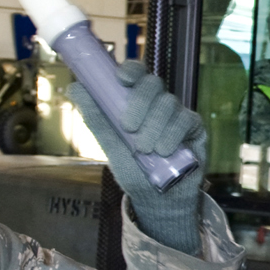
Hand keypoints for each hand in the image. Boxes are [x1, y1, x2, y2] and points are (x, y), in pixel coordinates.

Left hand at [68, 60, 206, 255]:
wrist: (158, 200)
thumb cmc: (134, 171)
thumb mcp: (111, 147)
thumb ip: (97, 120)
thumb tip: (75, 88)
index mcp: (136, 101)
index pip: (137, 73)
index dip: (132, 69)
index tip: (122, 79)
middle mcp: (158, 103)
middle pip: (154, 83)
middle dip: (140, 102)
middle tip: (129, 127)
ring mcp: (177, 114)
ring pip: (169, 102)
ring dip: (155, 125)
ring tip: (146, 149)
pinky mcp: (194, 128)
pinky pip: (186, 120)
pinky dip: (173, 134)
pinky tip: (165, 150)